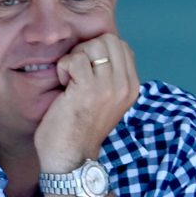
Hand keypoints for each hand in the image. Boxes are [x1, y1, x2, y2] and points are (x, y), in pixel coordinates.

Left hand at [35, 34, 139, 170]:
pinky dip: (63, 68)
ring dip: (75, 58)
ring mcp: (109, 87)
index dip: (99, 51)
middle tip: (78, 74)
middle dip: (87, 50)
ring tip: (71, 80)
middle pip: (109, 40)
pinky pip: (75, 58)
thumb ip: (109, 75)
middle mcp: (125, 85)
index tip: (88, 72)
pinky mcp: (88, 89)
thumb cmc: (80, 127)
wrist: (72, 157)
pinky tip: (64, 86)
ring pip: (92, 45)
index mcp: (132, 86)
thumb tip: (98, 47)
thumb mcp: (106, 99)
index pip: (121, 46)